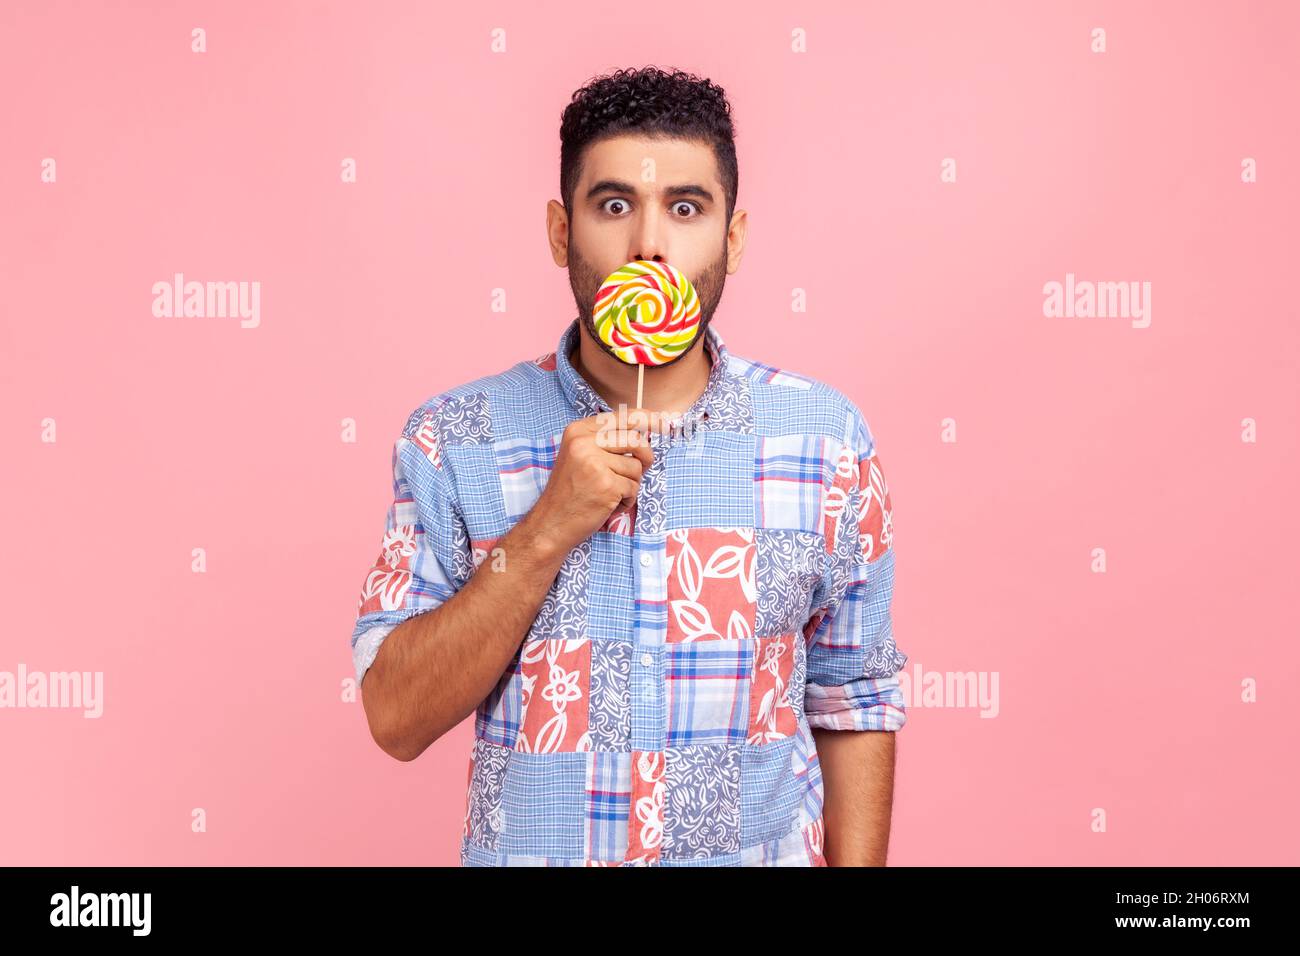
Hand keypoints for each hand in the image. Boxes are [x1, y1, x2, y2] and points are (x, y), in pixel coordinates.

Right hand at [529, 407, 663, 551]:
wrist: (551, 523)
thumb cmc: (569, 492)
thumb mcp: (579, 456)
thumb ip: (605, 442)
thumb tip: (643, 433)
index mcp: (578, 431)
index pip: (621, 417)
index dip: (647, 418)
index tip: (664, 423)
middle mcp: (584, 442)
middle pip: (635, 440)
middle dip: (645, 457)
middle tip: (641, 469)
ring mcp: (594, 463)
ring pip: (636, 467)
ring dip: (630, 484)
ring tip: (611, 493)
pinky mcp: (606, 485)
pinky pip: (633, 488)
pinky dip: (626, 500)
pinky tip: (608, 505)